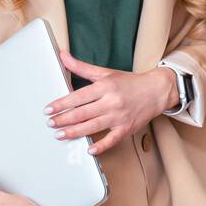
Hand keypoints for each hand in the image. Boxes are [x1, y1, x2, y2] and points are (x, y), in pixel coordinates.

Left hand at [46, 52, 177, 154]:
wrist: (156, 91)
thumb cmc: (129, 82)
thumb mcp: (105, 72)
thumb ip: (82, 67)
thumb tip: (63, 55)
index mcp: (105, 87)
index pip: (78, 96)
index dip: (62, 104)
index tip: (49, 109)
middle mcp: (111, 102)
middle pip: (83, 113)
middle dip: (64, 119)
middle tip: (50, 123)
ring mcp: (119, 117)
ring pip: (93, 126)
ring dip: (75, 132)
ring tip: (60, 135)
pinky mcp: (126, 129)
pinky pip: (112, 139)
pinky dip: (101, 146)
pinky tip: (90, 150)